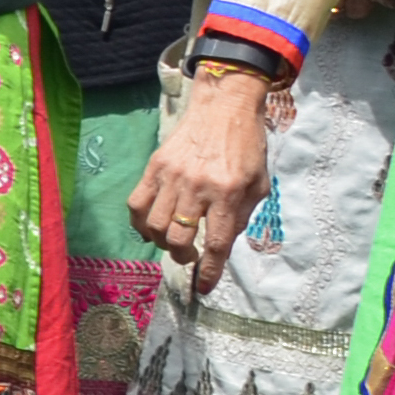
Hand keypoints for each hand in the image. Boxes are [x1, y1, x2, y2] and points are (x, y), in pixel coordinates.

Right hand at [131, 66, 275, 294]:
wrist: (224, 107)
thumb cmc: (247, 147)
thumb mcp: (258, 185)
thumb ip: (241, 215)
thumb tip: (222, 243)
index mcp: (228, 193)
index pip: (217, 242)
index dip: (209, 269)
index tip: (203, 287)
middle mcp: (197, 187)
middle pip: (179, 238)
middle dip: (183, 256)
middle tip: (189, 254)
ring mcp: (172, 177)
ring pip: (155, 225)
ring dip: (162, 242)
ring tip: (172, 240)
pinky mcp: (154, 167)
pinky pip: (136, 204)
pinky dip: (139, 223)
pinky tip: (150, 226)